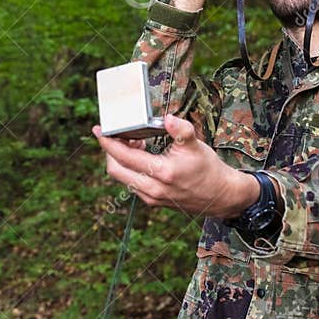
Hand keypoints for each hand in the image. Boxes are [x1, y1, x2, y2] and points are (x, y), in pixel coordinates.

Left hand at [91, 114, 259, 218]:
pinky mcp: (153, 201)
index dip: (108, 142)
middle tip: (117, 134)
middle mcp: (152, 188)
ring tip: (136, 142)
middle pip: (115, 170)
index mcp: (161, 172)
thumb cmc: (208, 169)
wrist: (220, 196)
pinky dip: (131, 168)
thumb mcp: (196, 145)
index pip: (124, 156)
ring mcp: (151, 197)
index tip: (98, 130)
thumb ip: (180, 130)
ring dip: (122, 159)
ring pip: (123, 177)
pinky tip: (143, 156)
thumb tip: (167, 118)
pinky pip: (132, 183)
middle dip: (110, 151)